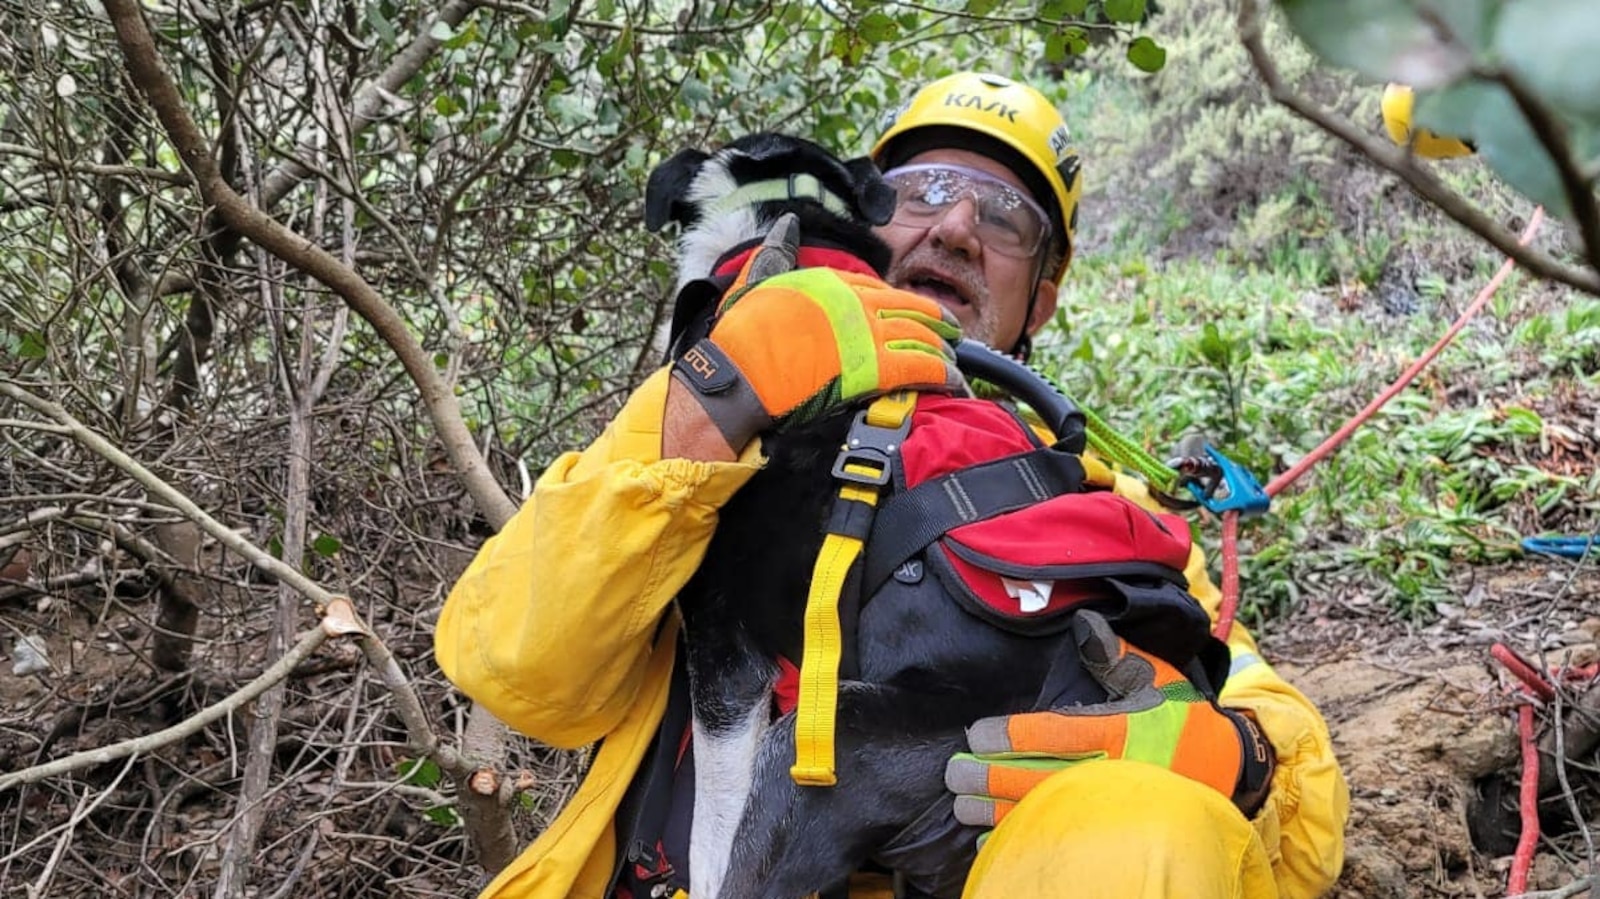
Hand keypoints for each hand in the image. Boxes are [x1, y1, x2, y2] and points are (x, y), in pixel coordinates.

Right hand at [672, 267, 962, 450]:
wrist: (739, 376)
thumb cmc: (741, 336)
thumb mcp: (758, 280)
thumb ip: (777, 252)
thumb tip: (787, 222)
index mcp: (832, 283)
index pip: (879, 289)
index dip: (903, 302)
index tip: (915, 311)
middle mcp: (856, 303)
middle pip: (909, 309)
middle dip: (935, 321)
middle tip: (952, 332)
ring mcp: (868, 335)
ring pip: (920, 337)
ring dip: (942, 350)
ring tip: (955, 360)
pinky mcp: (874, 368)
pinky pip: (920, 367)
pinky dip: (942, 372)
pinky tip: (953, 379)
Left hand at [945, 609, 1273, 826]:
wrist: (1231, 774)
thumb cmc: (1186, 723)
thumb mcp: (1160, 681)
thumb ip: (1116, 655)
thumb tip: (1083, 622)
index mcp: (1121, 733)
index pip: (1056, 734)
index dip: (1012, 736)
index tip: (976, 735)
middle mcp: (1111, 774)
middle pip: (1039, 779)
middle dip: (991, 779)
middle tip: (953, 776)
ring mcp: (1110, 808)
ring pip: (1043, 814)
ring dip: (997, 814)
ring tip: (961, 809)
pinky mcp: (1113, 832)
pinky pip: (1062, 840)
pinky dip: (1026, 842)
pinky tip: (994, 844)